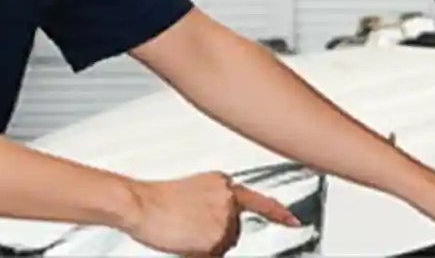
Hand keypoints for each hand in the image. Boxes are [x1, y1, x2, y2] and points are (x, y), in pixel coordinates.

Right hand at [121, 171, 300, 255]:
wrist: (140, 204)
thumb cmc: (155, 198)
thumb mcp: (191, 191)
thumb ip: (212, 201)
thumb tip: (216, 221)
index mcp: (222, 184)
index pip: (258, 200)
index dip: (278, 213)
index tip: (293, 221)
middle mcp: (229, 200)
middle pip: (232, 230)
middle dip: (214, 234)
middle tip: (186, 227)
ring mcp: (225, 220)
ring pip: (222, 245)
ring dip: (204, 244)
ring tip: (181, 229)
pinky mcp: (218, 239)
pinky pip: (212, 256)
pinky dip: (198, 253)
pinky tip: (183, 239)